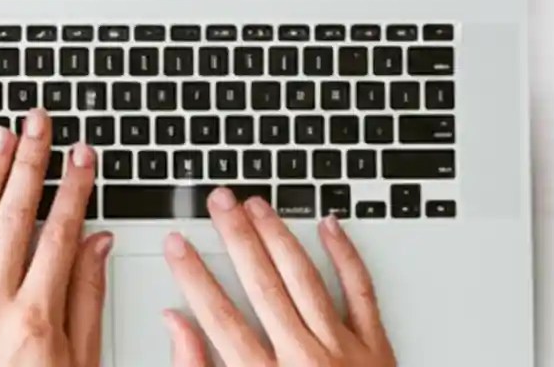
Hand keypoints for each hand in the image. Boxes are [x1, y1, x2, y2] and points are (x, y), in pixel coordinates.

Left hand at [0, 109, 112, 366]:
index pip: (59, 232)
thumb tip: (96, 242)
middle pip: (14, 216)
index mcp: (36, 316)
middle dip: (31, 163)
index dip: (74, 188)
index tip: (83, 156)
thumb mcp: (81, 360)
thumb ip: (87, 297)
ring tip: (0, 136)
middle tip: (40, 124)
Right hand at [163, 188, 396, 365]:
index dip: (193, 275)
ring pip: (305, 278)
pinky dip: (346, 254)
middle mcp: (303, 361)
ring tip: (257, 204)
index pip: (218, 316)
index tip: (177, 244)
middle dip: (235, 236)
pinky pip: (361, 291)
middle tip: (218, 201)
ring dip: (278, 235)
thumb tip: (175, 326)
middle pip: (261, 284)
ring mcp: (343, 352)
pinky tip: (328, 225)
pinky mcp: (377, 349)